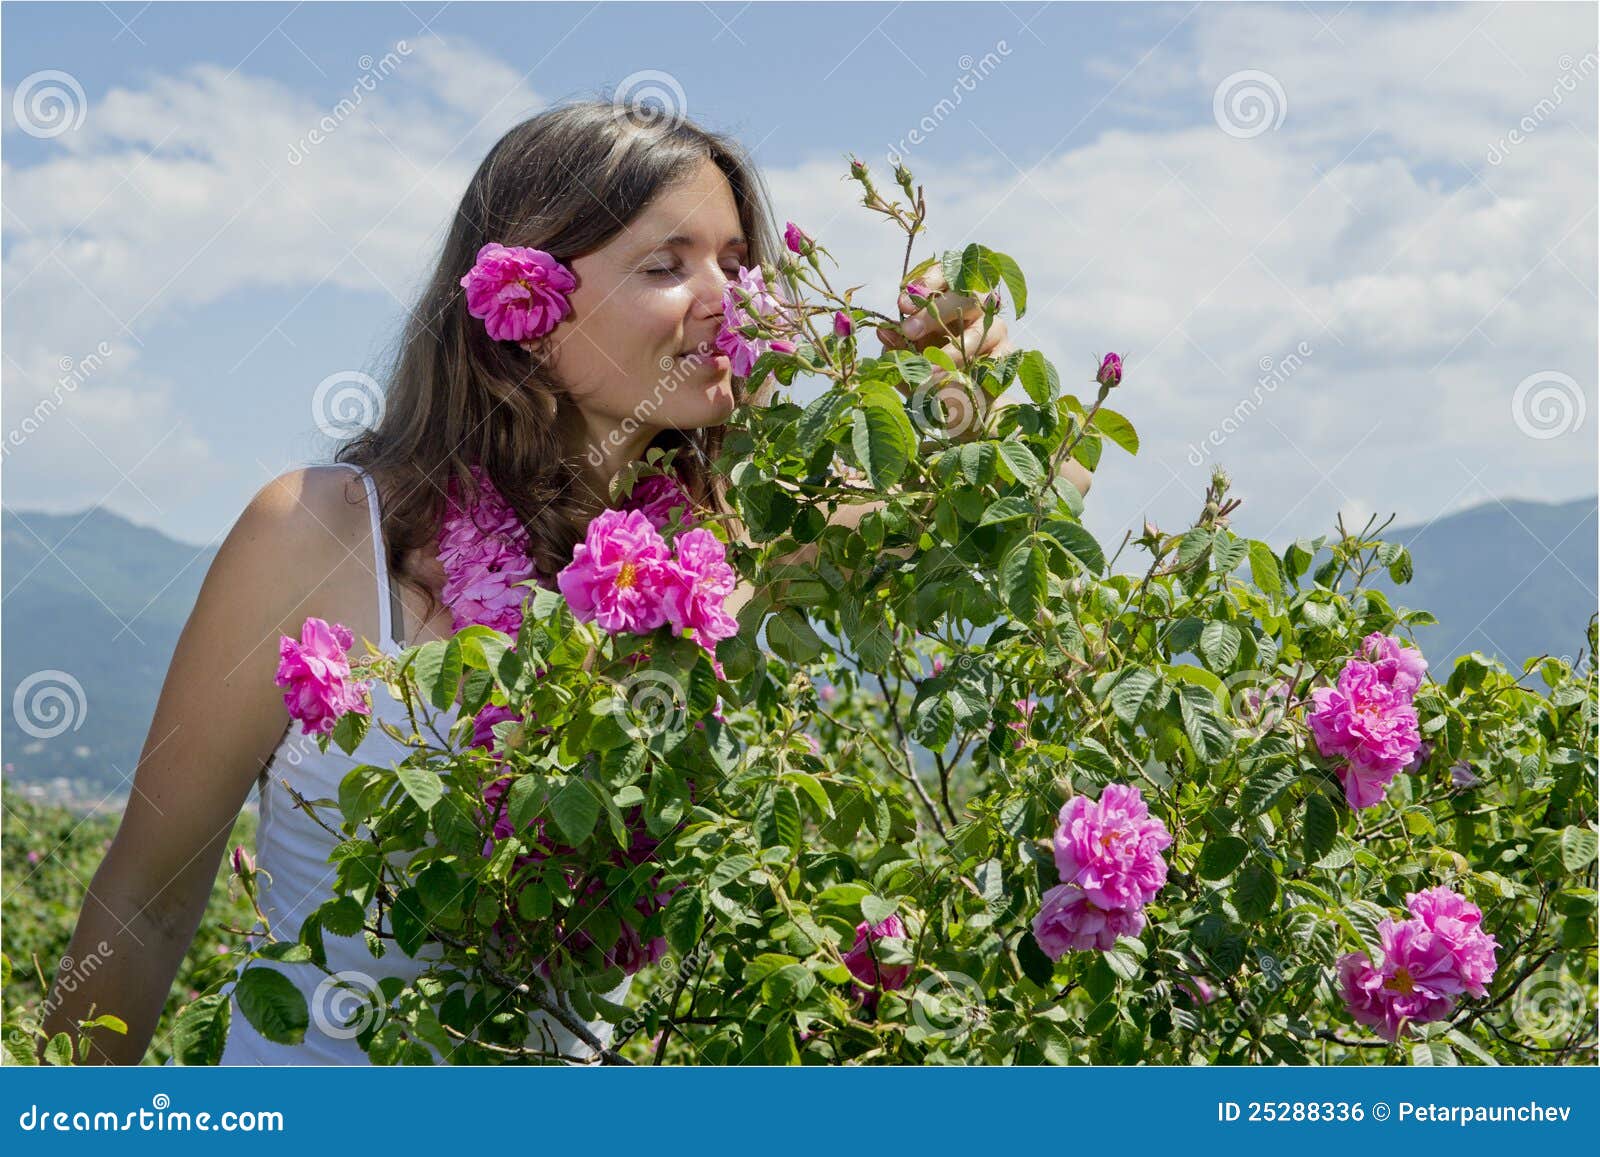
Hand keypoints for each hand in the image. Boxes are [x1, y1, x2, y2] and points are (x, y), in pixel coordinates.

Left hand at [878, 266, 1013, 440]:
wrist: (960, 407)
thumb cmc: (930, 372)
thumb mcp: (908, 359)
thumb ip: (897, 346)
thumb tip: (883, 332)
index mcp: (949, 297)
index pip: (944, 275)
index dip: (925, 284)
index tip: (903, 304)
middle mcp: (975, 306)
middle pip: (965, 295)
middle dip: (934, 312)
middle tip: (909, 332)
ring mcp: (994, 329)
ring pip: (981, 330)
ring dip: (953, 350)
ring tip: (930, 370)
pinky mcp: (1006, 354)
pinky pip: (994, 359)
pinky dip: (972, 372)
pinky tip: (953, 384)